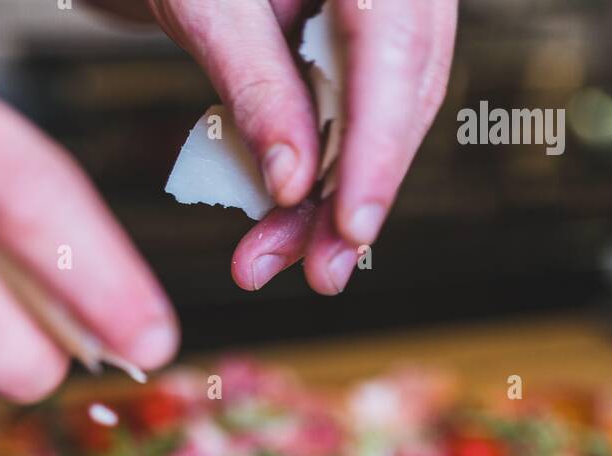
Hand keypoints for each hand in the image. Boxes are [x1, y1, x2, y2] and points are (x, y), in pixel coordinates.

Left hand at [148, 0, 457, 294]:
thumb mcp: (205, 5)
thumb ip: (255, 82)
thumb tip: (293, 182)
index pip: (393, 44)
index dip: (378, 144)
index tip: (353, 225)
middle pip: (405, 93)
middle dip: (356, 193)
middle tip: (321, 273)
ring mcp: (390, 12)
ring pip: (386, 122)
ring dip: (333, 205)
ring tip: (271, 261)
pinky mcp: (366, 52)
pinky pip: (358, 124)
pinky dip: (319, 185)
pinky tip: (283, 232)